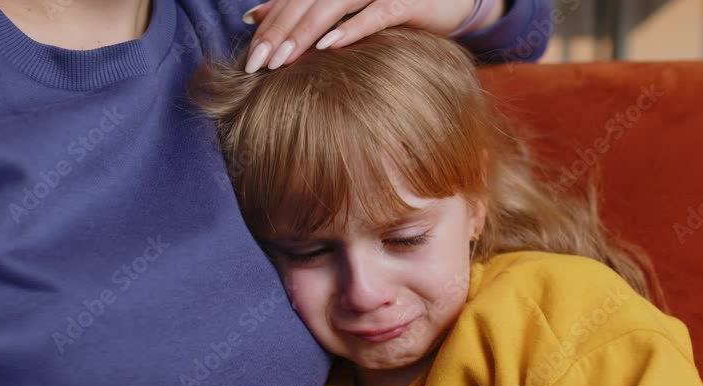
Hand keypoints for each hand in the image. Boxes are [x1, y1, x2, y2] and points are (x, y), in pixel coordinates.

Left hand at [241, 0, 503, 72]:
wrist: (450, 2)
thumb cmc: (390, 7)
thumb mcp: (342, 7)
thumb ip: (301, 7)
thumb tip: (255, 15)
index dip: (271, 24)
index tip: (252, 54)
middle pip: (307, 0)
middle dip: (280, 32)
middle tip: (258, 63)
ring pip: (333, 4)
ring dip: (305, 32)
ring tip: (283, 59)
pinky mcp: (408, 1)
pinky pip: (376, 14)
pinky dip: (351, 28)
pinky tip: (329, 46)